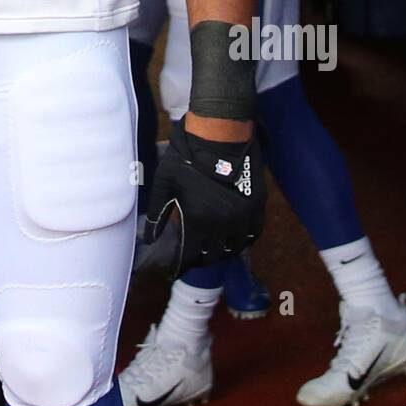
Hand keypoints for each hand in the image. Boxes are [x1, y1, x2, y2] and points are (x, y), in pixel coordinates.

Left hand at [142, 122, 264, 276]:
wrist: (219, 134)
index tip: (176, 270)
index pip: (190, 257)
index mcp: (197, 220)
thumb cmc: (186, 157)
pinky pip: (253, 233)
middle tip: (194, 256)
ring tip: (214, 247)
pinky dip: (243, 240)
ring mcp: (242, 216)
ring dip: (223, 251)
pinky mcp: (257, 205)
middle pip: (213, 256)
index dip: (182, 267)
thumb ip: (157, 213)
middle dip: (201, 259)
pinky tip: (234, 237)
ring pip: (235, 248)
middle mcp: (222, 224)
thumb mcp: (164, 183)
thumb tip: (149, 239)